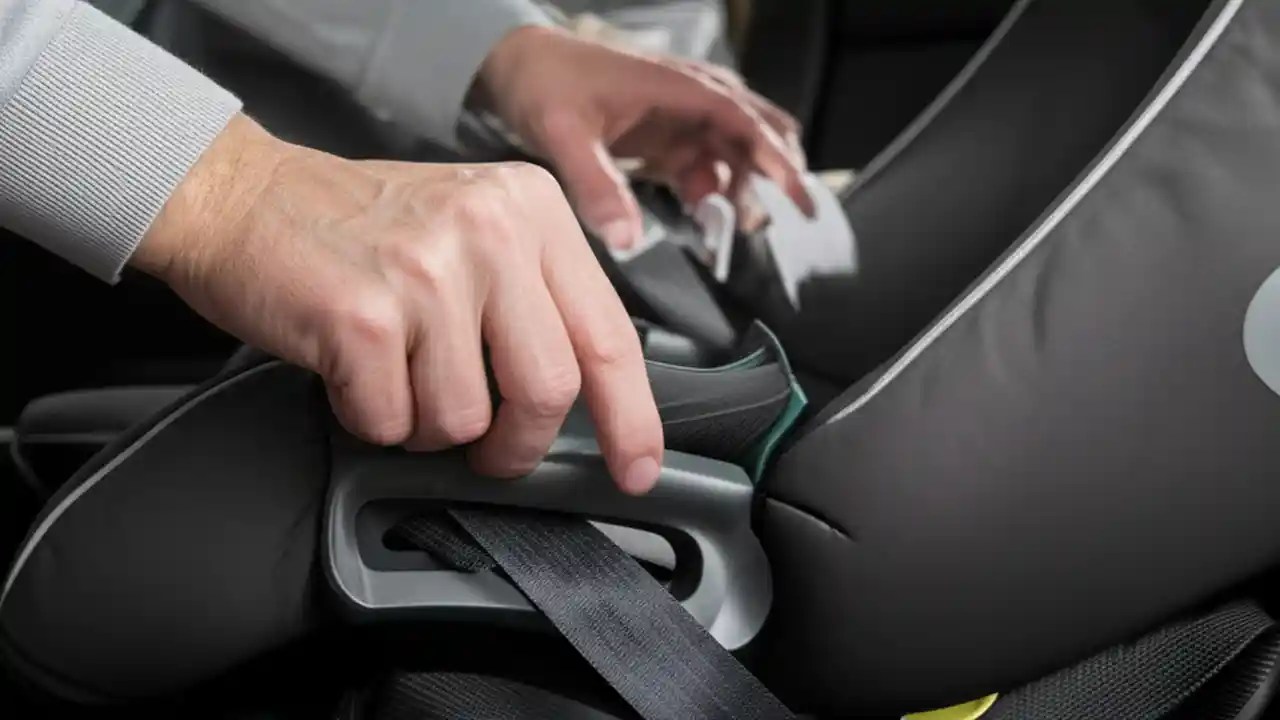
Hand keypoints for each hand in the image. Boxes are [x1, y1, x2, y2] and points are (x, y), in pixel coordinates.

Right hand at [131, 114, 664, 494]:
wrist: (237, 193)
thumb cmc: (357, 226)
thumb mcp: (472, 226)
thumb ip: (533, 295)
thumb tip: (585, 395)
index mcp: (531, 209)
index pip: (608, 333)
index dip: (631, 417)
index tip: (635, 467)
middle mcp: (490, 230)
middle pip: (550, 389)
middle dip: (517, 443)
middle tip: (488, 448)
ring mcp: (426, 271)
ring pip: (467, 418)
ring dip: (427, 426)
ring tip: (395, 377)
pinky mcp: (363, 315)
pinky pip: (393, 424)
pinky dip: (370, 419)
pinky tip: (353, 373)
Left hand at [472, 26, 813, 248]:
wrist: (515, 66)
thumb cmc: (544, 82)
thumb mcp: (564, 135)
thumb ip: (596, 186)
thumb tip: (627, 239)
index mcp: (677, 87)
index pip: (744, 121)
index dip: (776, 160)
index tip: (797, 197)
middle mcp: (689, 100)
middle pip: (755, 135)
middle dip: (772, 176)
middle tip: (774, 222)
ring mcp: (680, 120)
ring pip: (733, 157)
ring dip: (738, 192)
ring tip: (728, 230)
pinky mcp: (665, 141)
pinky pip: (705, 170)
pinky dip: (712, 196)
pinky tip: (701, 221)